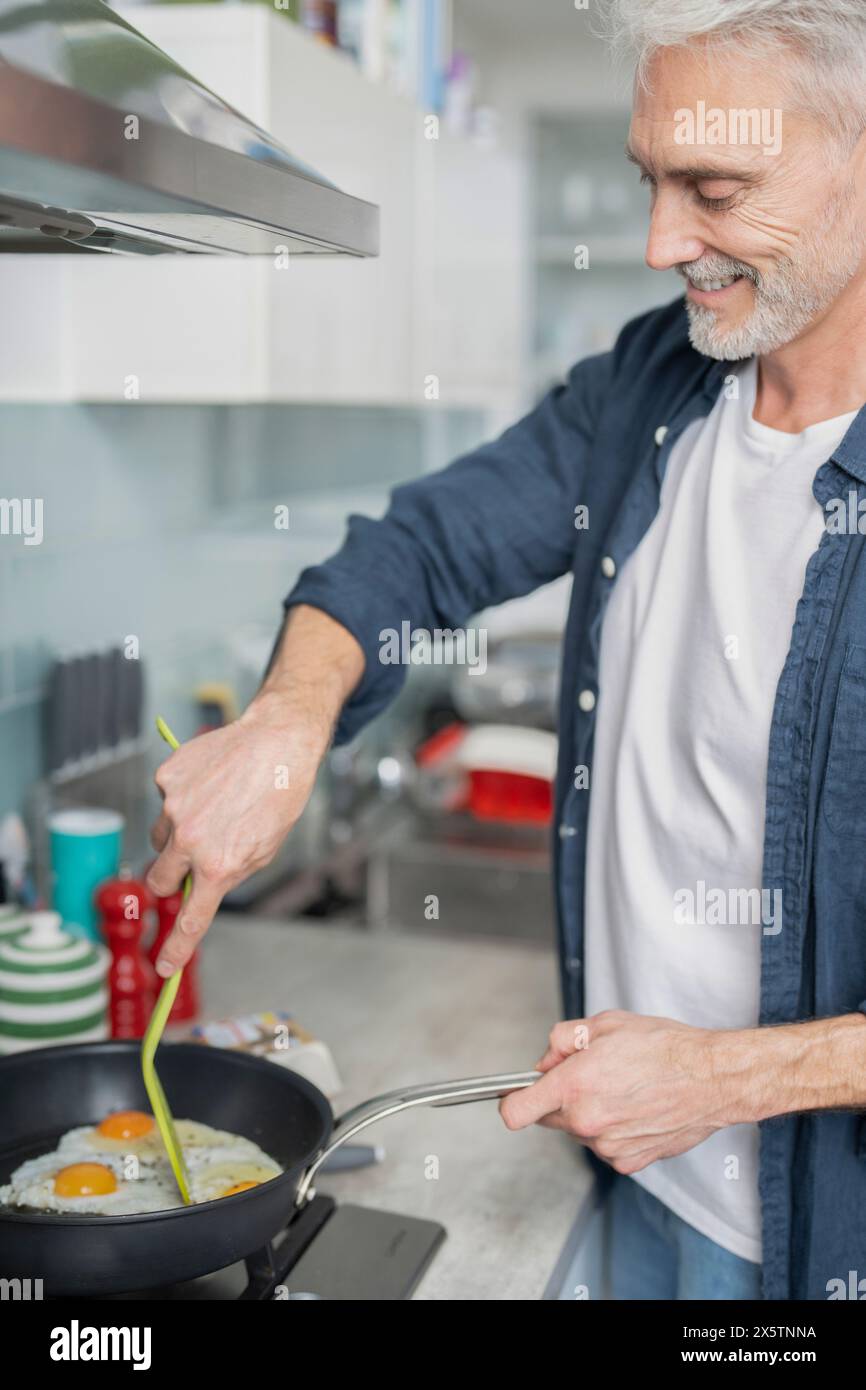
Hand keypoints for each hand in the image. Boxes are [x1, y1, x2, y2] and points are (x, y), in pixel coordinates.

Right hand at [146, 697, 329, 975]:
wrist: (278, 741)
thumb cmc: (279, 796)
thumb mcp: (264, 849)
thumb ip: (229, 873)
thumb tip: (199, 887)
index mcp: (220, 865)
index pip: (190, 921)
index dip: (175, 949)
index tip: (163, 968)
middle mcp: (190, 840)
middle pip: (158, 879)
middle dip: (169, 880)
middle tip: (190, 863)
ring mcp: (174, 807)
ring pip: (160, 837)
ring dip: (178, 833)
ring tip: (215, 807)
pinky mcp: (166, 778)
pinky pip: (164, 800)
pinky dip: (183, 797)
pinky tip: (211, 781)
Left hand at [499, 1010, 741, 1174]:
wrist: (712, 1079)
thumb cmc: (665, 1048)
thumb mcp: (604, 1023)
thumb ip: (563, 1040)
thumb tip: (546, 1059)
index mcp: (574, 1085)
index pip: (516, 1111)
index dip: (511, 1100)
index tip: (515, 1093)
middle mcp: (587, 1121)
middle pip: (549, 1118)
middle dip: (560, 1098)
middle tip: (591, 1074)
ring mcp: (607, 1146)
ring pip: (579, 1131)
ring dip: (590, 1113)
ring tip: (624, 1089)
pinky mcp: (628, 1162)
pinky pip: (605, 1146)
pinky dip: (614, 1130)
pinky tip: (636, 1109)